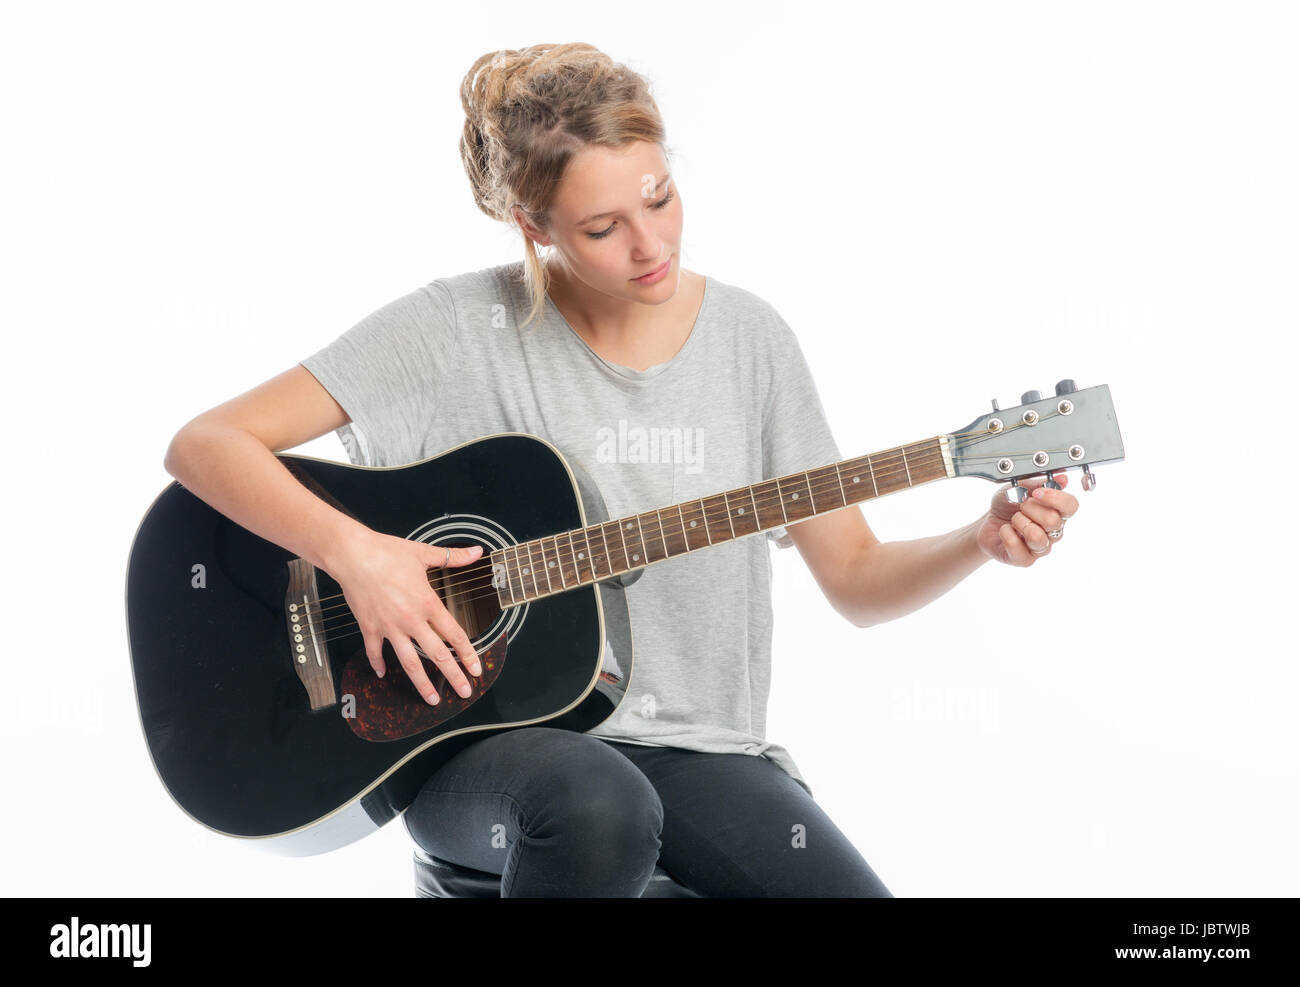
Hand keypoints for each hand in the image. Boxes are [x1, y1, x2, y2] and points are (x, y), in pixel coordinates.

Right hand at [324, 527, 484, 703]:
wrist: (353, 555)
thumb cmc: (387, 552)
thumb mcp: (424, 553)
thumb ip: (454, 557)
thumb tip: (478, 552)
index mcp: (427, 603)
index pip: (454, 634)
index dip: (468, 654)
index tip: (476, 668)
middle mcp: (410, 619)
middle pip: (436, 654)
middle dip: (453, 676)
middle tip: (464, 691)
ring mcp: (389, 626)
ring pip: (409, 662)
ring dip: (422, 683)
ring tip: (432, 699)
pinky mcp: (369, 627)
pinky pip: (374, 652)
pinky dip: (378, 664)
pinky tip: (382, 675)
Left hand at [976, 472, 1078, 566]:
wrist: (987, 523)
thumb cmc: (1006, 506)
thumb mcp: (1019, 488)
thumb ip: (1039, 484)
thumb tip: (1062, 479)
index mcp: (1057, 512)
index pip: (1071, 506)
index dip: (1055, 498)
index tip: (1036, 493)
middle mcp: (1053, 532)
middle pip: (1053, 521)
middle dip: (1030, 509)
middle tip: (1020, 506)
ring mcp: (1040, 548)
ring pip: (1036, 537)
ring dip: (1019, 523)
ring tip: (1013, 520)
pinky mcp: (1024, 559)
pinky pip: (1016, 546)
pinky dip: (1006, 533)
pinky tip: (1004, 530)